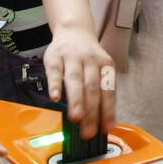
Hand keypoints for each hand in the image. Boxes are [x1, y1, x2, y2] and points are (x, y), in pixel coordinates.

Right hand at [42, 26, 116, 140]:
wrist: (73, 31)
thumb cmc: (88, 59)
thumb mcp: (100, 69)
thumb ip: (101, 92)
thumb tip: (103, 123)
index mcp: (106, 66)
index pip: (108, 91)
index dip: (108, 110)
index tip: (106, 129)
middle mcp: (90, 61)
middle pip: (92, 88)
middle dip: (91, 112)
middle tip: (88, 132)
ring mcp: (72, 58)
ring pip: (75, 80)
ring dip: (76, 100)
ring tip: (76, 119)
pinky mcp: (54, 57)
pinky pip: (55, 72)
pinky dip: (55, 84)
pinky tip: (55, 97)